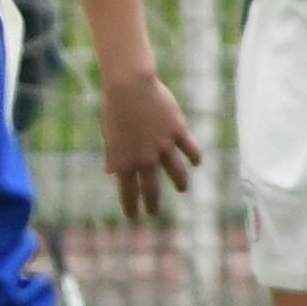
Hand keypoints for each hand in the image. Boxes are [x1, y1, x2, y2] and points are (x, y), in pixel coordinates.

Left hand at [96, 68, 201, 220]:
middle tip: (154, 213)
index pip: (127, 190)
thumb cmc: (114, 109)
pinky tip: (196, 162)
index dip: (131, 205)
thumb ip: (114, 155)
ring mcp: (163, 145)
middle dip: (153, 203)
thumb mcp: (110, 135)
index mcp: (124, 159)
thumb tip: (112, 171)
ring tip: (182, 190)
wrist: (129, 88)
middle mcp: (144, 157)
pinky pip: (190, 149)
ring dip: (179, 183)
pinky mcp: (177, 132)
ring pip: (176, 171)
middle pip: (151, 187)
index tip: (133, 217)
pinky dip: (194, 157)